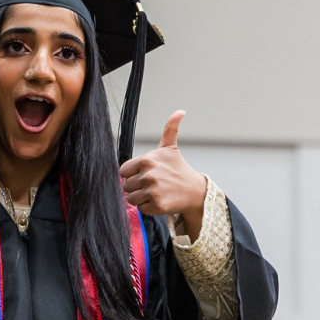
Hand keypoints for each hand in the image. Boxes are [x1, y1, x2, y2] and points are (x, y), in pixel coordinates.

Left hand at [118, 111, 207, 237]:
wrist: (195, 191)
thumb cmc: (179, 170)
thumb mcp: (171, 148)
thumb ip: (169, 130)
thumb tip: (180, 111)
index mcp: (147, 160)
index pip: (123, 171)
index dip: (132, 174)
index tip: (144, 174)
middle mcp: (149, 175)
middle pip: (126, 185)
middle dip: (137, 187)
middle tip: (153, 184)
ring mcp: (153, 190)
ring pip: (131, 198)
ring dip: (141, 198)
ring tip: (156, 192)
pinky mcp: (157, 205)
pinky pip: (140, 209)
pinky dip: (148, 207)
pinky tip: (160, 200)